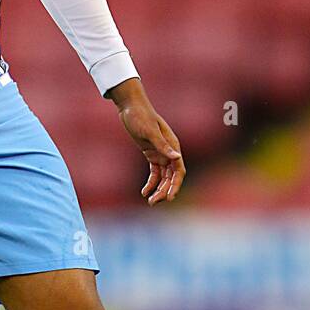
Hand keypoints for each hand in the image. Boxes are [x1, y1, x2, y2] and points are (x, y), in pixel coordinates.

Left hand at [107, 78, 185, 205]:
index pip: (178, 170)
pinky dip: (151, 182)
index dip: (175, 185)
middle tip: (154, 202)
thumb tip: (176, 158)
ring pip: (163, 176)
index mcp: (173, 146)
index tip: (169, 197)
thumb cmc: (141, 116)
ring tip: (149, 201)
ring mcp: (160, 153)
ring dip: (158, 189)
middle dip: (165, 190)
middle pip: (171, 176)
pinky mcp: (151, 153)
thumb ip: (163, 145)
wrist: (131, 107)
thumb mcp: (150, 131)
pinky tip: (144, 192)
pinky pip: (154, 172)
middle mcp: (169, 151)